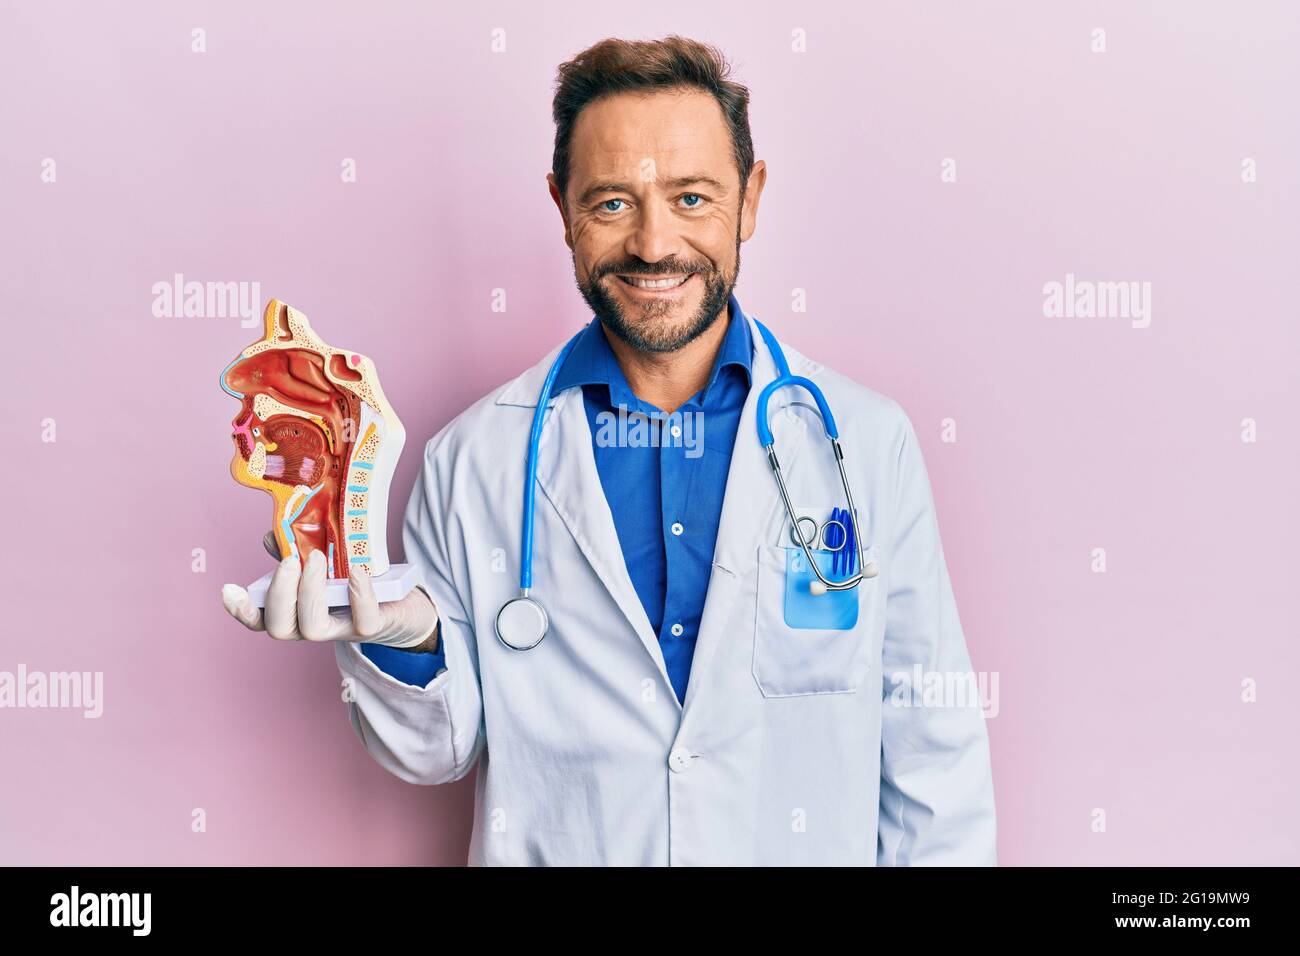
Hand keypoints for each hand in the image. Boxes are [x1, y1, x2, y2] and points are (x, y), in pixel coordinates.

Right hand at [220, 535, 438, 649]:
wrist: (404, 604)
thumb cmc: (355, 583)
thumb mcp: (324, 563)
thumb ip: (296, 550)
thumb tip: (273, 535)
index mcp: (296, 610)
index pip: (260, 619)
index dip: (241, 609)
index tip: (228, 589)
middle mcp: (312, 626)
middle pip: (280, 627)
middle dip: (278, 594)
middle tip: (289, 561)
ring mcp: (341, 630)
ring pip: (313, 627)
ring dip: (311, 591)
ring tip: (319, 557)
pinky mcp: (371, 629)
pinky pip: (362, 621)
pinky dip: (358, 596)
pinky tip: (357, 572)